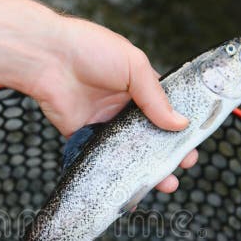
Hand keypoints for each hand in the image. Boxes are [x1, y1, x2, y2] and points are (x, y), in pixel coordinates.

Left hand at [28, 16, 198, 192]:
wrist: (48, 58)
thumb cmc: (90, 49)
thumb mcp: (134, 66)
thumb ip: (155, 98)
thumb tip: (180, 123)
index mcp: (139, 87)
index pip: (166, 112)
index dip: (180, 130)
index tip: (192, 146)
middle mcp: (123, 108)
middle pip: (150, 137)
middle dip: (167, 155)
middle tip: (182, 166)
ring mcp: (104, 124)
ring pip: (129, 153)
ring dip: (145, 170)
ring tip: (165, 184)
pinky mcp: (83, 137)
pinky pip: (101, 161)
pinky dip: (114, 176)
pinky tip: (128, 190)